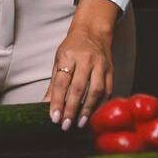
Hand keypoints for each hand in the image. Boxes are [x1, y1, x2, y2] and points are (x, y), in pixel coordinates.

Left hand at [43, 0, 119, 130]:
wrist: (93, 33)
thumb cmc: (73, 47)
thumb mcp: (58, 59)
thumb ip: (54, 83)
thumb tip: (46, 104)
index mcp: (68, 55)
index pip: (61, 82)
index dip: (57, 101)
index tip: (54, 117)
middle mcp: (85, 59)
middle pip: (78, 88)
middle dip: (71, 109)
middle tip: (65, 125)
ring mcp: (100, 64)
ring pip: (95, 90)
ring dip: (88, 109)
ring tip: (80, 123)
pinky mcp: (111, 70)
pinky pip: (107, 90)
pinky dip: (101, 104)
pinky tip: (94, 114)